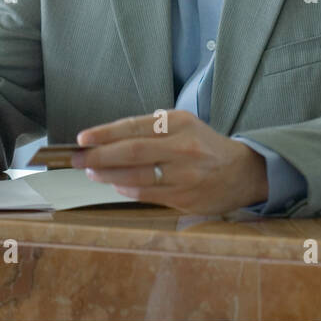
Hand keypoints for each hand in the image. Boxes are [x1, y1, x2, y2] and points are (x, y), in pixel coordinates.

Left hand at [72, 110, 268, 213]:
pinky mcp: (184, 197)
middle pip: (131, 151)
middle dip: (99, 156)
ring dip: (108, 174)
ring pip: (136, 175)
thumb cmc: (204, 146)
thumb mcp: (183, 126)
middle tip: (78, 159)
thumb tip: (108, 139)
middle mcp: (183, 147)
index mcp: (180, 123)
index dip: (105, 133)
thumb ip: (151, 130)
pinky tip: (114, 184)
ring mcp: (184, 174)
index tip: (83, 139)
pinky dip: (126, 189)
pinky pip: (147, 193)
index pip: (134, 126)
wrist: (242, 172)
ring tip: (91, 172)